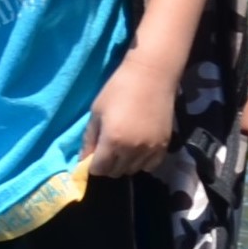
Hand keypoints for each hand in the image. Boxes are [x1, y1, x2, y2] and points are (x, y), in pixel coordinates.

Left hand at [83, 60, 177, 178]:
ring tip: (123, 148)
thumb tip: (83, 160)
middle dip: (108, 165)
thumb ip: (89, 139)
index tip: (94, 156)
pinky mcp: (164, 146)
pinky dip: (141, 162)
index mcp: (112, 141)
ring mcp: (150, 149)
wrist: (152, 75)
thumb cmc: (119, 89)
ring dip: (124, 164)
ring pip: (132, 170)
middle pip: (115, 172)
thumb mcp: (97, 112)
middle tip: (107, 150)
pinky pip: (150, 166)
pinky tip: (138, 149)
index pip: (99, 170)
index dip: (93, 165)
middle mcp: (132, 150)